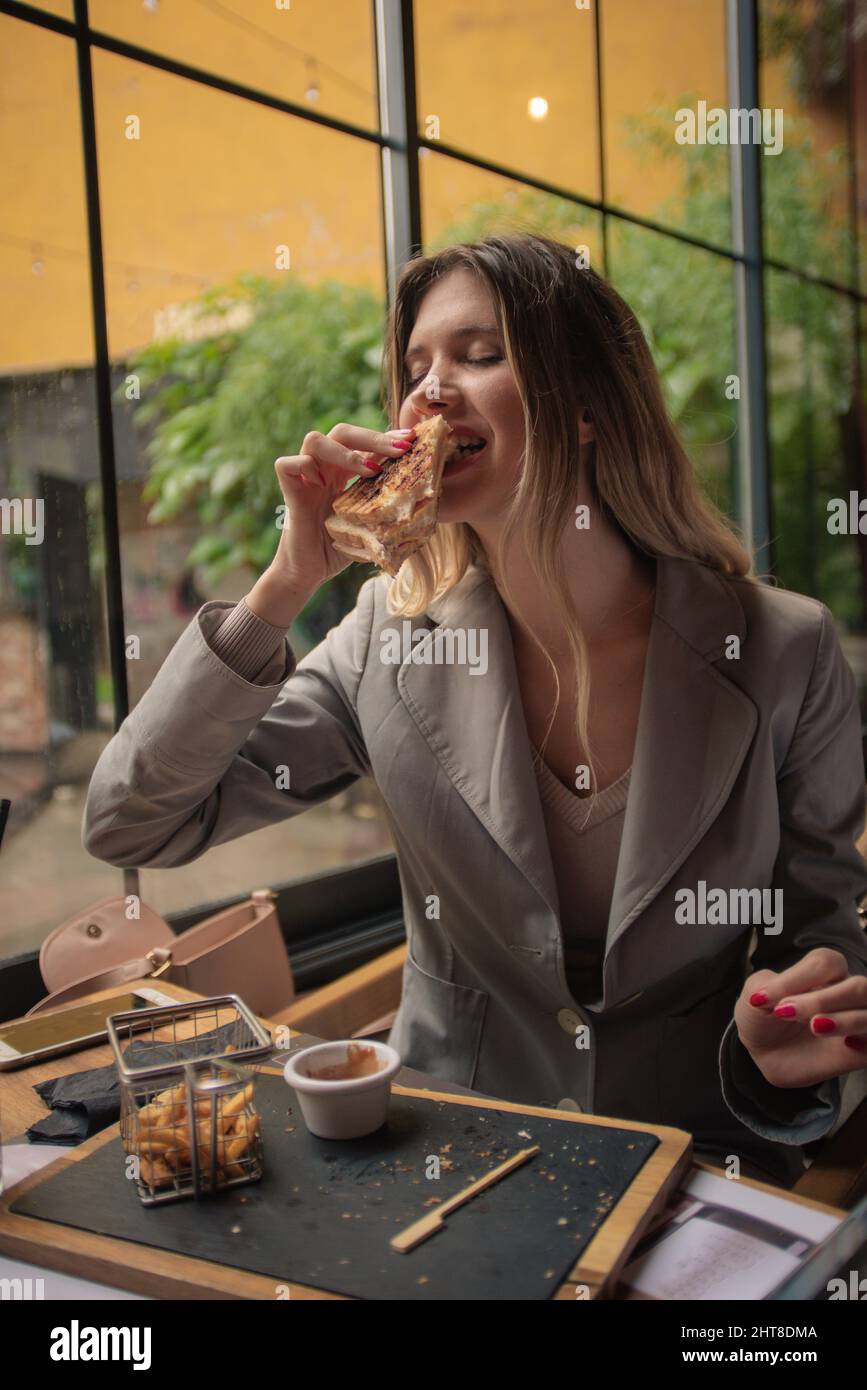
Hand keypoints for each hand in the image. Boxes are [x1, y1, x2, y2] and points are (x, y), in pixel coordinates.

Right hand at [270, 422, 416, 590]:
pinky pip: (286, 464)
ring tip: (369, 470)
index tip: (412, 440)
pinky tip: (323, 485)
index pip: (362, 442)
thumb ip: (388, 507)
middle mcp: (322, 470)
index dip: (385, 437)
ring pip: (314, 440)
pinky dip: (305, 467)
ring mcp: (305, 479)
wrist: (309, 573)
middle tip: (400, 449)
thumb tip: (429, 499)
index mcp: (341, 473)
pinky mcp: (289, 493)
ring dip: (345, 451)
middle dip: (374, 437)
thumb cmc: (338, 550)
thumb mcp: (370, 524)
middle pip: (342, 432)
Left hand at [735, 947, 866, 1088]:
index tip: (764, 998)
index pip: (828, 963)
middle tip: (785, 1012)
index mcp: (823, 973)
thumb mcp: (755, 995)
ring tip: (814, 1026)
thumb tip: (775, 994)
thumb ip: (768, 986)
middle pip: (859, 986)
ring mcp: (855, 1023)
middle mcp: (845, 995)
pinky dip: (865, 1040)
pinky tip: (847, 1045)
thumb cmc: (764, 1015)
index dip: (799, 978)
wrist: (763, 1054)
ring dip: (845, 1020)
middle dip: (823, 1000)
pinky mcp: (860, 1052)